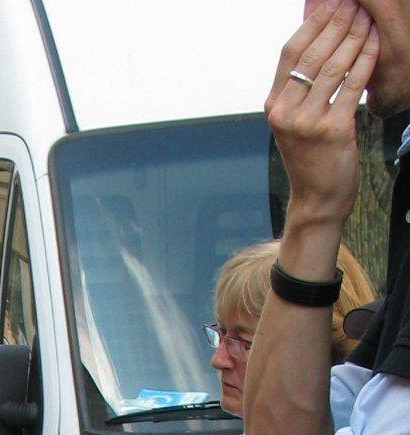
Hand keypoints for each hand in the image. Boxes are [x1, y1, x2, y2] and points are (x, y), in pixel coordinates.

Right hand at [266, 1, 378, 235]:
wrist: (317, 200)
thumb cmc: (312, 157)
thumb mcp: (296, 121)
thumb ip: (301, 86)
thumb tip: (318, 41)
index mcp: (274, 106)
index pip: (291, 53)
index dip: (313, 23)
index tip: (333, 2)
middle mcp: (285, 113)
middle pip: (314, 55)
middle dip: (338, 23)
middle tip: (357, 3)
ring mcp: (308, 123)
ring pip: (335, 66)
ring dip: (355, 36)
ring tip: (370, 17)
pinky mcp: (333, 131)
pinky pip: (353, 85)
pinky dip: (366, 60)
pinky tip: (376, 44)